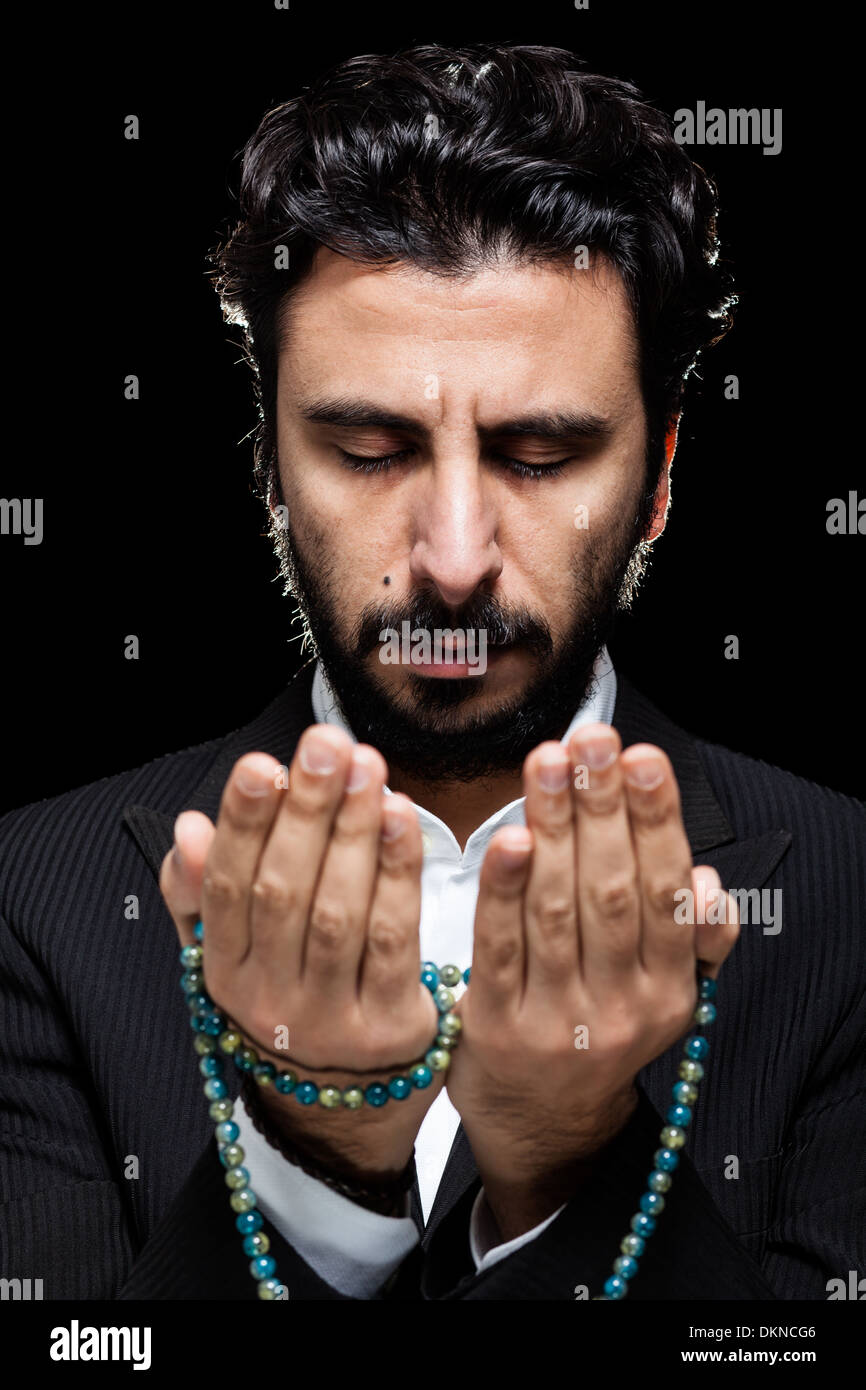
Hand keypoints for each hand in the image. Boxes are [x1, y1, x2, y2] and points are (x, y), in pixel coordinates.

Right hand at [159, 725, 440, 1180]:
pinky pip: (395, 939)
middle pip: (284, 892)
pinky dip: (399, 874)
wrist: (341, 1117)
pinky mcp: (390, 1027)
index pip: (227, 887)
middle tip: (328, 747)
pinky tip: (404, 821)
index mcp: (225, 972)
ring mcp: (330, 1017)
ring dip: (354, 832)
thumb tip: (188, 829)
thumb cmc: (293, 1005)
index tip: (263, 764)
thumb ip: (205, 894)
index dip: (242, 823)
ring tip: (368, 769)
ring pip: (339, 912)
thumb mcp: (235, 958)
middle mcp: (269, 998)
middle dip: (307, 811)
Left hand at [446, 723, 739, 1240]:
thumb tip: (705, 882)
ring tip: (549, 762)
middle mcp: (620, 1008)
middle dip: (603, 807)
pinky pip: (501, 946)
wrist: (544, 1128)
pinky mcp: (496, 1026)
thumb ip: (692, 938)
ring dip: (554, 828)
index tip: (641, 759)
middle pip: (613, 891)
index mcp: (668, 991)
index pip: (666, 893)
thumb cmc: (601, 1035)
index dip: (655, 821)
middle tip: (592, 741)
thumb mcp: (665, 996)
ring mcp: (557, 1019)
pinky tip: (507, 839)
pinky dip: (503, 890)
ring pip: (559, 908)